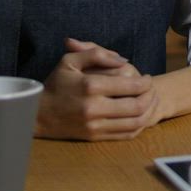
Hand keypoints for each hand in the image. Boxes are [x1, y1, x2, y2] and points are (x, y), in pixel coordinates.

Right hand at [35, 38, 162, 140]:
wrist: (37, 114)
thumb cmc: (56, 83)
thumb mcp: (70, 60)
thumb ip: (96, 53)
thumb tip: (123, 59)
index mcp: (90, 86)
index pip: (130, 86)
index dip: (146, 82)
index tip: (148, 78)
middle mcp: (93, 107)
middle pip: (136, 106)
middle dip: (151, 97)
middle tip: (153, 90)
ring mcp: (94, 125)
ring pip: (134, 123)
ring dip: (148, 112)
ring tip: (150, 102)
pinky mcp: (94, 137)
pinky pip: (125, 135)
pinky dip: (138, 126)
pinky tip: (139, 116)